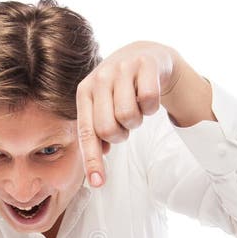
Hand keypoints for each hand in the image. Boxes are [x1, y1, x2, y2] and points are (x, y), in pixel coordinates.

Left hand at [75, 41, 181, 185]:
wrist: (146, 54)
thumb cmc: (121, 89)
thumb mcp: (103, 106)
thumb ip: (97, 132)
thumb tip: (96, 166)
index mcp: (85, 91)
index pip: (87, 133)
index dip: (92, 160)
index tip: (98, 183)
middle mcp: (100, 78)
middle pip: (108, 128)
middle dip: (120, 136)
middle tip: (125, 125)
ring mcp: (122, 68)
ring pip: (129, 116)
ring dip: (137, 121)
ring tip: (136, 109)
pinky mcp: (145, 64)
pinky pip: (149, 101)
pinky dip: (151, 107)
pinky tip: (148, 97)